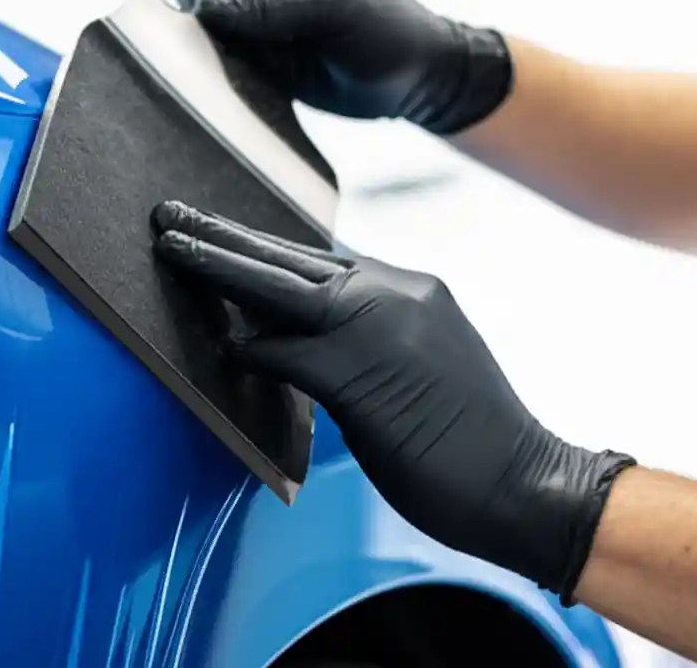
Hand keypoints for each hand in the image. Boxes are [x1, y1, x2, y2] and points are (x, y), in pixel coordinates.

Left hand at [152, 200, 635, 601]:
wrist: (527, 483)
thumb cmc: (468, 437)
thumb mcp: (417, 363)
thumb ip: (359, 339)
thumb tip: (287, 337)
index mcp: (406, 288)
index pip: (316, 257)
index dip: (261, 245)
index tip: (218, 229)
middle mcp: (392, 292)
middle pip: (287, 256)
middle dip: (222, 235)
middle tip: (170, 213)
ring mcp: (375, 329)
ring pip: (277, 288)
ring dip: (216, 267)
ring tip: (169, 247)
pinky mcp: (358, 376)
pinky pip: (284, 353)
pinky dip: (249, 351)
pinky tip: (220, 347)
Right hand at [175, 0, 512, 133]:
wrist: (416, 80)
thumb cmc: (386, 29)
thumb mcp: (332, 8)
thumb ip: (269, 7)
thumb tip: (208, 7)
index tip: (216, 1)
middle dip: (199, 4)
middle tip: (219, 32)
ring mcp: (259, 24)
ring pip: (206, 23)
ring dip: (204, 39)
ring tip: (229, 56)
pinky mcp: (261, 61)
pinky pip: (222, 60)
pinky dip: (217, 67)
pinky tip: (232, 75)